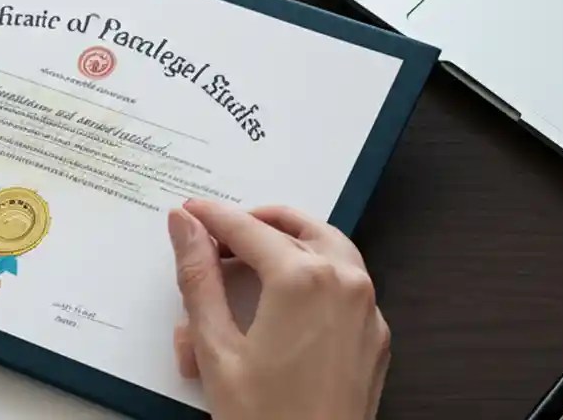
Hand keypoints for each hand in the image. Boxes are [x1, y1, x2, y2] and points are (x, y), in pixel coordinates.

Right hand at [168, 200, 390, 419]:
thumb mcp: (217, 350)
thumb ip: (199, 279)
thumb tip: (184, 228)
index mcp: (303, 279)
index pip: (249, 230)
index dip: (215, 218)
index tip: (192, 213)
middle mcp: (345, 282)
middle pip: (298, 226)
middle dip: (257, 222)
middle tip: (221, 234)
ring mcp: (368, 308)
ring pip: (332, 248)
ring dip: (294, 241)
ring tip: (254, 258)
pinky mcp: (378, 335)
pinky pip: (351, 284)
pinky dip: (320, 274)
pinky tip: (289, 298)